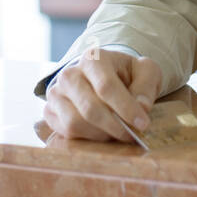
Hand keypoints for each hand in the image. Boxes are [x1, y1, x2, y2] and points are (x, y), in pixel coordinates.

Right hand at [43, 48, 162, 141]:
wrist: (107, 76)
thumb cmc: (128, 75)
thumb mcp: (146, 72)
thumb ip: (146, 87)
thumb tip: (141, 108)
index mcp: (93, 58)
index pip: (106, 86)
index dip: (126, 108)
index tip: (143, 123)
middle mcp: (69, 74)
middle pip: (90, 108)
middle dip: (115, 126)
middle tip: (132, 134)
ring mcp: (56, 93)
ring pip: (75, 123)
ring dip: (101, 134)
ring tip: (119, 133)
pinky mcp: (50, 111)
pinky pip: (66, 132)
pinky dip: (87, 138)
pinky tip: (103, 133)